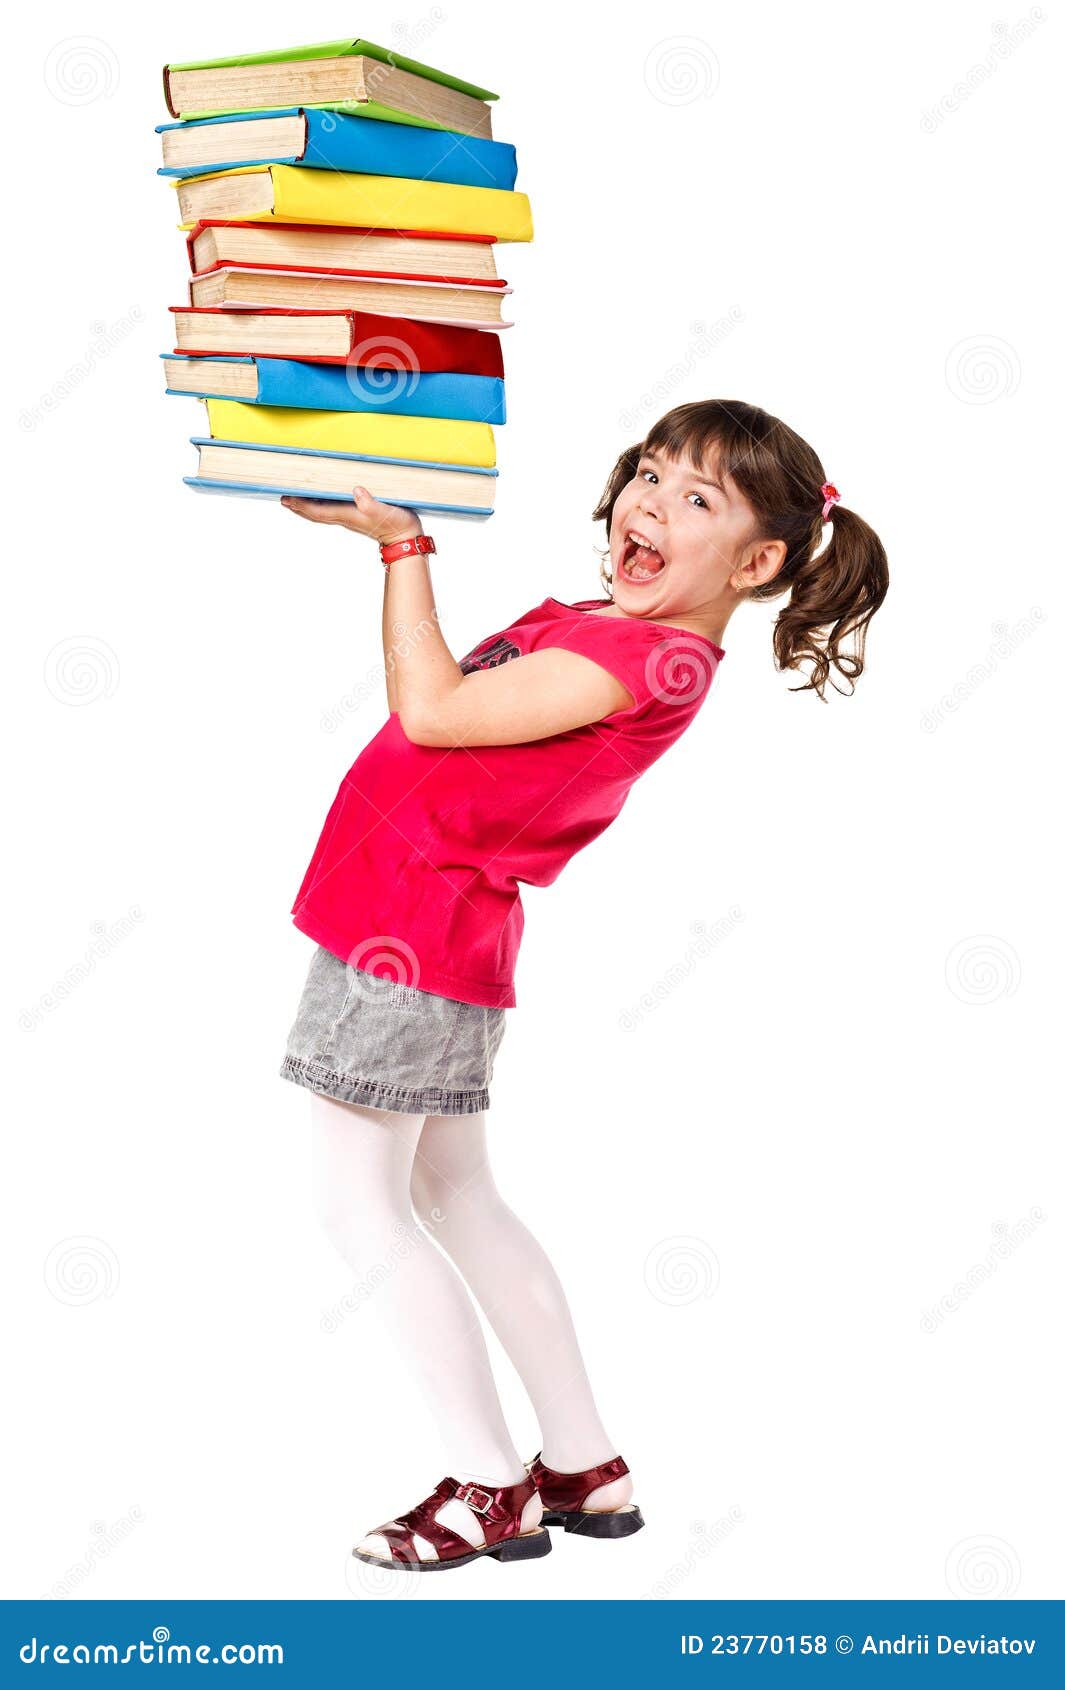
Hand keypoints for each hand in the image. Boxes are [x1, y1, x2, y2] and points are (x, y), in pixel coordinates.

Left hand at [281, 485, 422, 544]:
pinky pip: (331, 512)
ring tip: (294, 501)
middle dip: (298, 507)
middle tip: (283, 499)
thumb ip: (370, 503)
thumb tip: (357, 491)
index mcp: (347, 515)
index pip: (318, 511)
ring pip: (321, 514)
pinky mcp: (356, 517)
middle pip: (315, 514)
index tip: (287, 498)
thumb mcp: (386, 512)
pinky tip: (319, 501)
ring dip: (306, 508)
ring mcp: (349, 519)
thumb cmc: (398, 525)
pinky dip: (320, 507)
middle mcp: (344, 518)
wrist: (406, 540)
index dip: (301, 505)